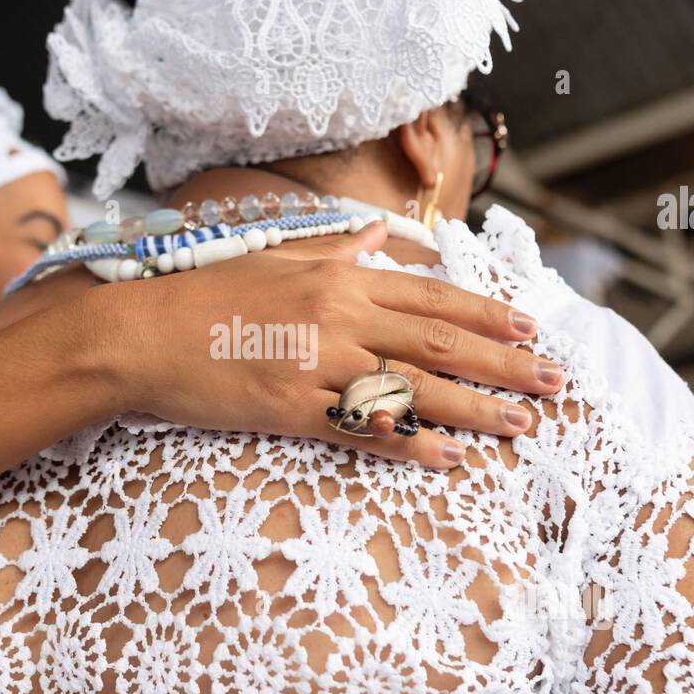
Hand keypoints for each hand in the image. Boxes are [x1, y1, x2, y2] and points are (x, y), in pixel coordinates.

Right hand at [86, 221, 563, 467]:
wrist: (138, 333)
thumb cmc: (203, 294)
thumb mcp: (274, 257)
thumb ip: (334, 249)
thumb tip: (379, 237)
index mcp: (338, 276)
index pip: (432, 294)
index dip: (489, 314)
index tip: (530, 329)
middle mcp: (339, 315)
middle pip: (440, 340)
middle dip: (505, 364)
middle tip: (555, 382)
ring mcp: (318, 363)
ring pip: (415, 388)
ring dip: (475, 409)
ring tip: (522, 424)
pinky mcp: (292, 408)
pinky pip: (363, 428)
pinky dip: (409, 443)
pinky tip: (449, 456)